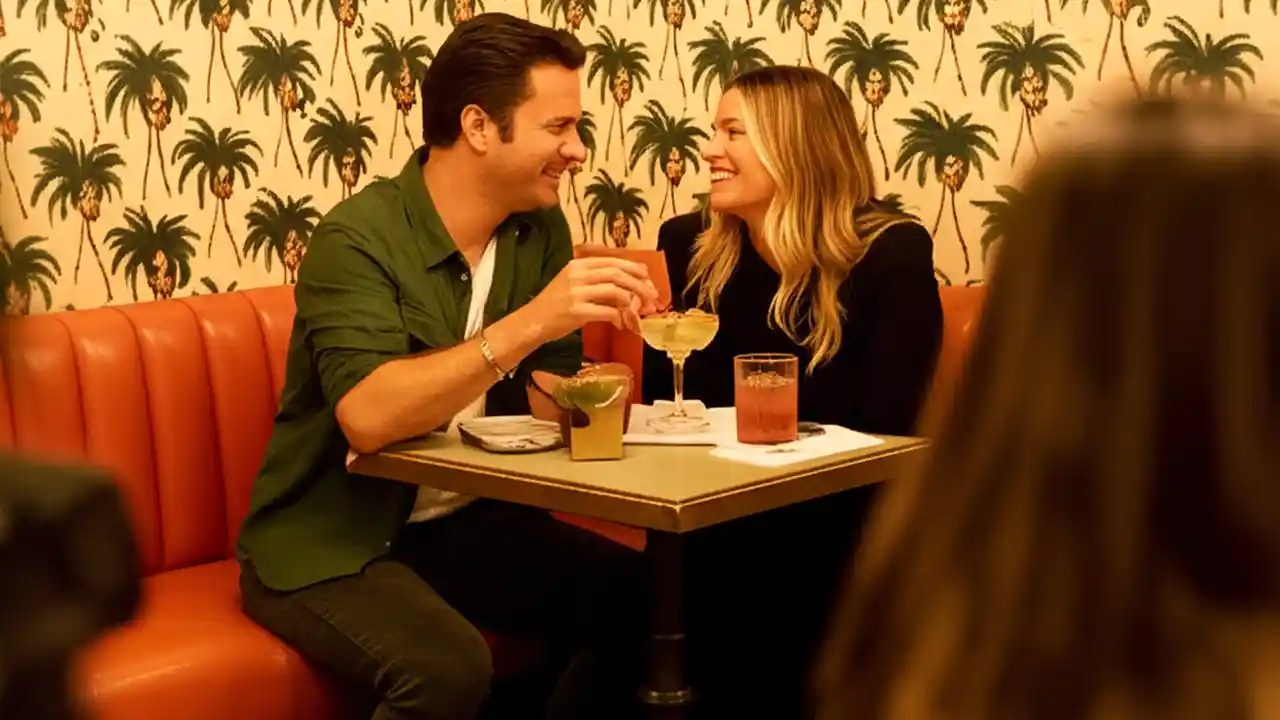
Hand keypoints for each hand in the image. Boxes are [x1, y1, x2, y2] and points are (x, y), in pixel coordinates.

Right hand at [528, 257, 660, 338]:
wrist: (531, 321)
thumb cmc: (554, 304)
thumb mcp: (572, 283)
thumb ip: (596, 280)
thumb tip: (626, 286)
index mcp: (578, 264)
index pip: (613, 261)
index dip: (634, 268)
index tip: (648, 278)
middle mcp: (578, 274)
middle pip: (618, 273)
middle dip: (640, 285)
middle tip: (652, 297)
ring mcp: (577, 292)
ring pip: (615, 291)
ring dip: (633, 302)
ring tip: (641, 312)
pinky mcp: (577, 311)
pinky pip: (608, 311)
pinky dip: (619, 318)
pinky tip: (622, 324)